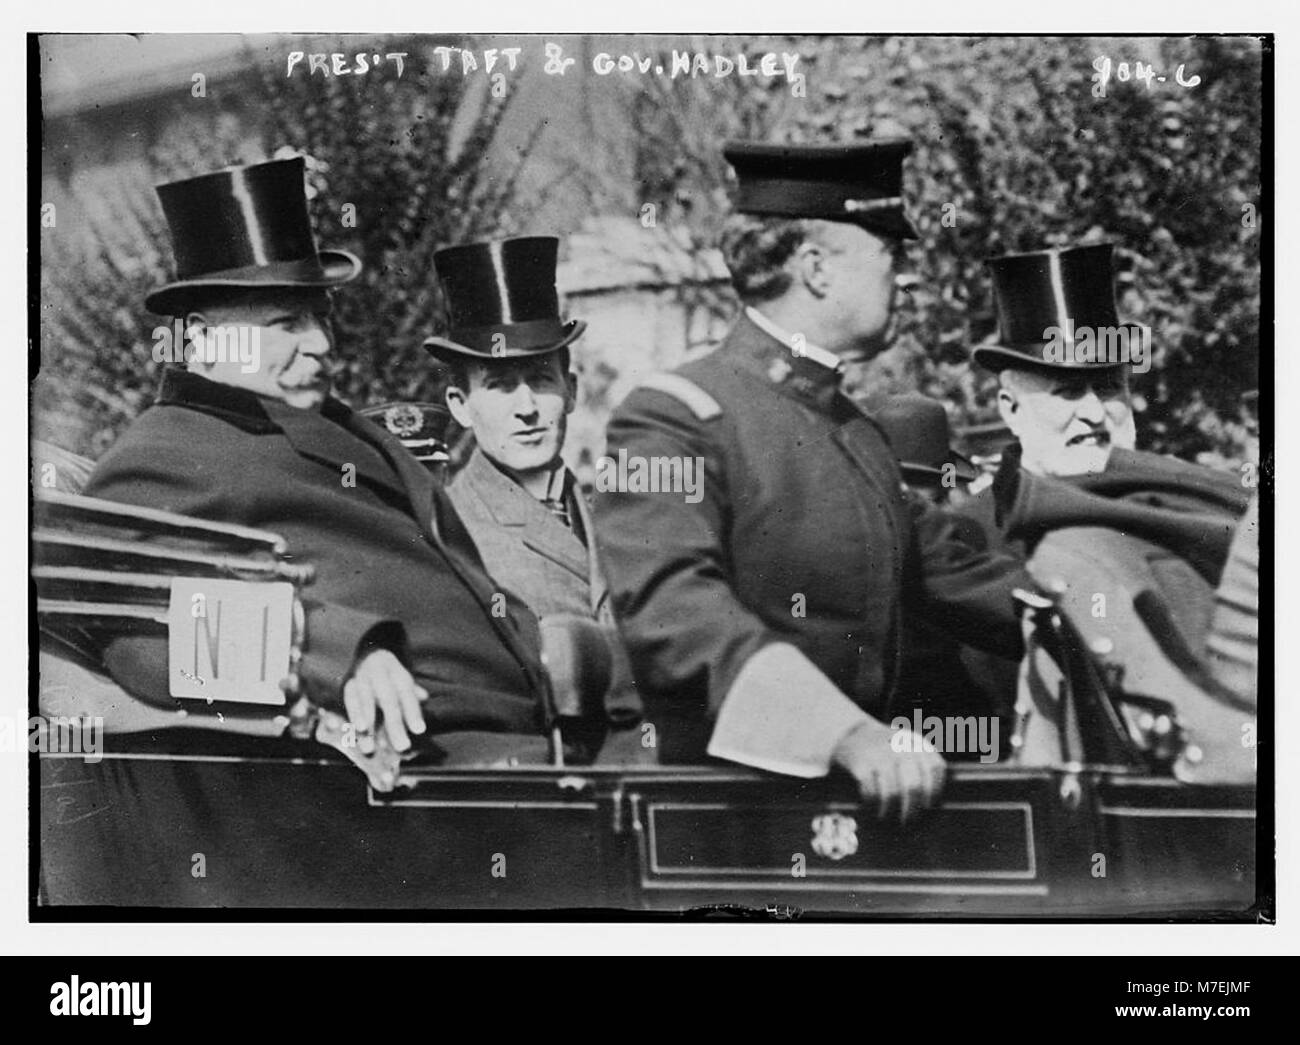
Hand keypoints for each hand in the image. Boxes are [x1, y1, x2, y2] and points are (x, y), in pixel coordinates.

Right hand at [342, 649, 427, 754]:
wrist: (369, 654)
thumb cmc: (392, 677)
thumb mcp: (405, 681)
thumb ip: (413, 693)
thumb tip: (425, 698)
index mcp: (397, 673)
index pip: (407, 694)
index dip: (413, 712)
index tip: (419, 730)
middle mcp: (380, 674)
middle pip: (389, 700)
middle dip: (395, 725)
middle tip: (402, 746)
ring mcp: (363, 678)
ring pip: (365, 702)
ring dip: (368, 725)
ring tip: (370, 746)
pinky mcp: (347, 685)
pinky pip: (349, 702)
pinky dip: (352, 718)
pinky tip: (354, 734)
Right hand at [830, 717, 945, 822]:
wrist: (849, 732)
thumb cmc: (883, 747)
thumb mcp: (905, 745)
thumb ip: (922, 764)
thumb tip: (932, 803)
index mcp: (915, 741)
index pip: (935, 768)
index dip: (935, 791)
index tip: (929, 806)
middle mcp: (899, 746)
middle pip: (914, 786)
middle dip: (913, 809)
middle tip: (909, 820)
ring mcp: (878, 754)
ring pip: (892, 794)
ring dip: (891, 812)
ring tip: (889, 819)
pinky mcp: (860, 764)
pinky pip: (872, 794)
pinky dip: (873, 806)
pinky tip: (872, 809)